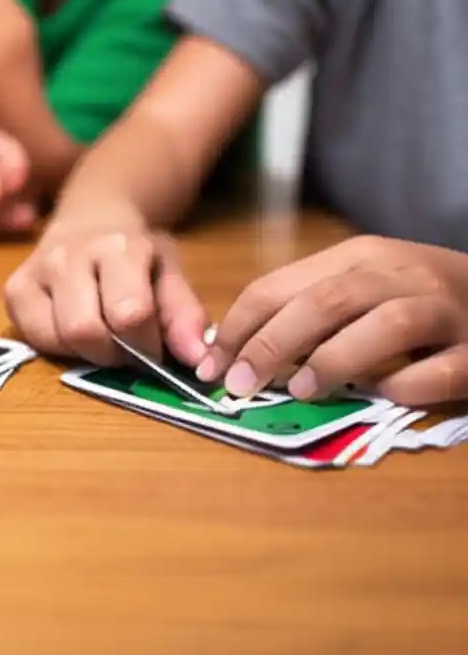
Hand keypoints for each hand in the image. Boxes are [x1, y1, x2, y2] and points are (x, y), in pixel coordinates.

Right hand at [4, 210, 209, 366]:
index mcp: (118, 246)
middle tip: (125, 348)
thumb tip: (198, 360)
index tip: (154, 348)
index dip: (146, 345)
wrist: (90, 217)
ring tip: (101, 338)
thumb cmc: (135, 252)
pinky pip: (32, 337)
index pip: (129, 314)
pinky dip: (58, 346)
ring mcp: (35, 269)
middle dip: (112, 354)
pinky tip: (73, 331)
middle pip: (85, 330)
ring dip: (85, 352)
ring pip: (57, 337)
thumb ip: (185, 316)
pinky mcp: (14, 289)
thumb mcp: (169, 274)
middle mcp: (69, 254)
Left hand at [199, 235, 467, 405]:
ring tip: (301, 391)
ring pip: (389, 324)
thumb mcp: (358, 286)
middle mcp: (401, 275)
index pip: (280, 286)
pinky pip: (444, 369)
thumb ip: (303, 309)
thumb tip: (232, 350)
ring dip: (337, 358)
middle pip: (326, 301)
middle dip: (272, 343)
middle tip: (240, 384)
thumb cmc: (416, 295)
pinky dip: (411, 384)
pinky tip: (384, 396)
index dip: (238, 328)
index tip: (210, 367)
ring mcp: (446, 310)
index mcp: (359, 258)